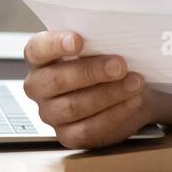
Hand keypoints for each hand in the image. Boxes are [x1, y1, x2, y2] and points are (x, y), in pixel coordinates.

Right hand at [22, 30, 153, 148]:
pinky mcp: (69, 135)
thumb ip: (99, 40)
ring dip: (109, 94)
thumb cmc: (109, 62)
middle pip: (55, 80)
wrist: (131, 89)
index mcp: (41, 59)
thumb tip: (115, 35)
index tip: (79, 40)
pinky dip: (115, 114)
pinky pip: (88, 129)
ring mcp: (51, 114)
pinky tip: (133, 101)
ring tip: (135, 82)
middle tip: (120, 65)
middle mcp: (40, 87)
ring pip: (73, 107)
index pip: (37, 49)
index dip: (55, 44)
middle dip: (91, 72)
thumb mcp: (104, 46)